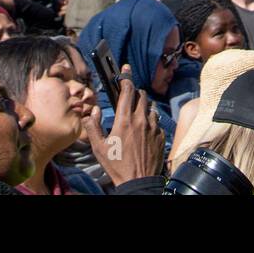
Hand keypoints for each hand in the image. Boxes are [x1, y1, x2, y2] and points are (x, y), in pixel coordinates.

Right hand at [83, 65, 164, 184]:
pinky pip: (157, 122)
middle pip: (141, 95)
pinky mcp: (161, 136)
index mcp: (124, 121)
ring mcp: (153, 128)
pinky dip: (151, 122)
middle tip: (128, 97)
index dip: (125, 78)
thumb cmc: (117, 165)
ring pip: (150, 107)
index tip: (125, 71)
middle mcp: (141, 120)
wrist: (138, 182)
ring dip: (143, 107)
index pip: (127, 91)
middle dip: (134, 93)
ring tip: (136, 116)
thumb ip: (93, 126)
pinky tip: (144, 131)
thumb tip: (92, 111)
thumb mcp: (98, 147)